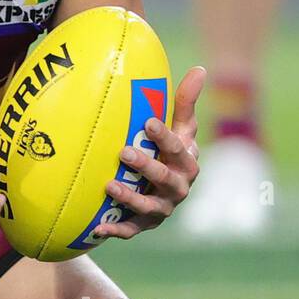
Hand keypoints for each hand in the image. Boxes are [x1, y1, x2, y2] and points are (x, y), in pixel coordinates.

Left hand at [93, 67, 204, 240]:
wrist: (163, 188)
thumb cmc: (169, 150)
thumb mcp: (180, 127)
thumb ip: (185, 102)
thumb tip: (200, 69)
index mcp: (187, 161)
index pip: (179, 147)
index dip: (166, 136)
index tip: (149, 122)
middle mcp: (179, 187)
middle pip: (165, 178)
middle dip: (147, 166)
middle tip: (124, 151)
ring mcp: (162, 207)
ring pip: (149, 206)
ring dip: (130, 198)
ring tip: (109, 186)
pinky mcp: (145, 224)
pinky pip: (132, 229)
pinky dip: (116, 229)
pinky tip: (98, 227)